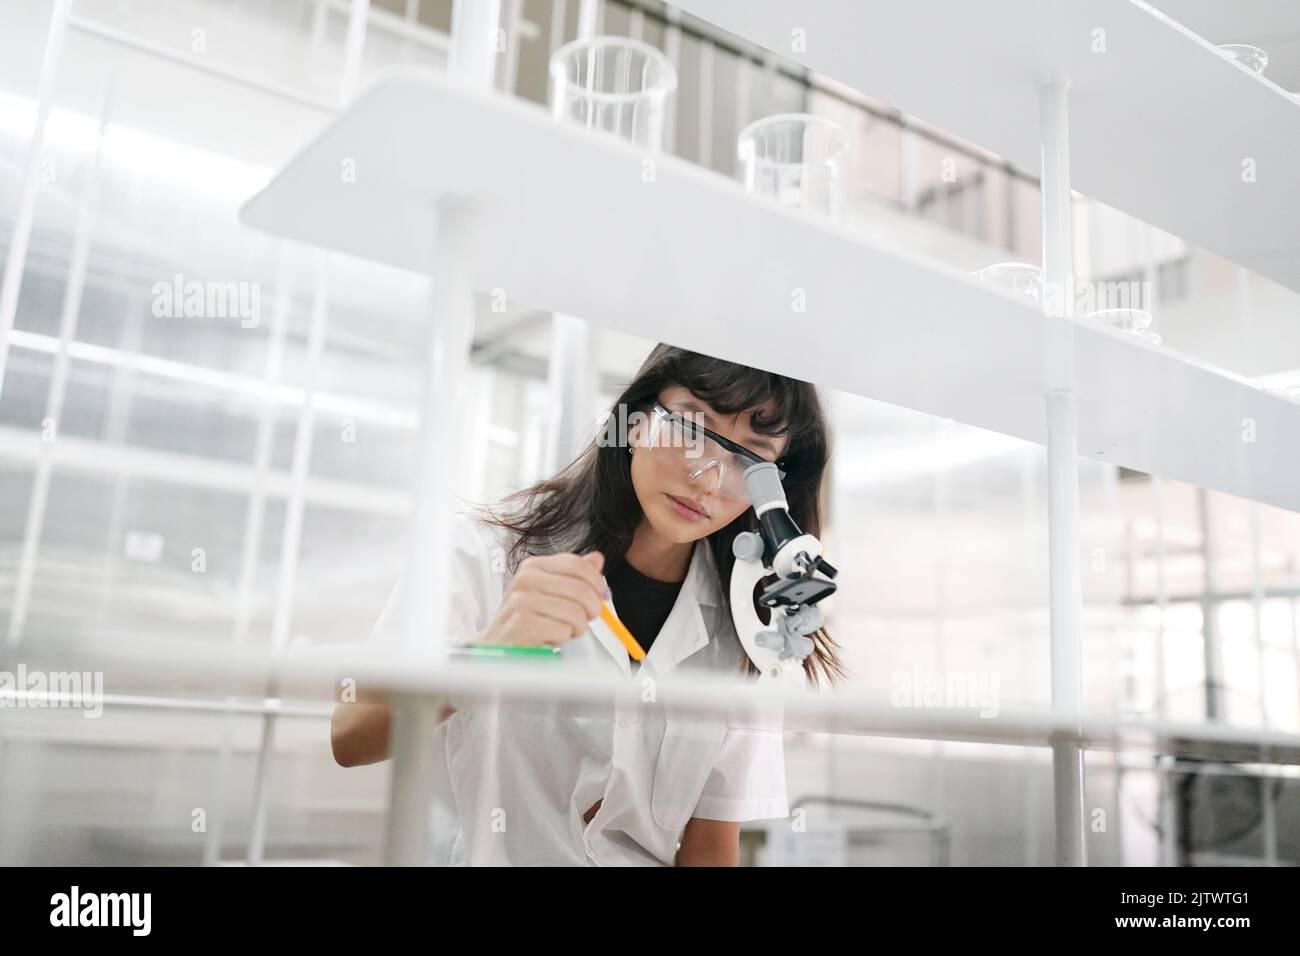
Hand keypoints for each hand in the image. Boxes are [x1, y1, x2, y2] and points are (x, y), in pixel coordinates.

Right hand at [478, 551, 606, 647]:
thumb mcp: (552, 593)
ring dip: (576, 628)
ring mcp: (521, 601)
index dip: (596, 583)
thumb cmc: (529, 620)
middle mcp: (525, 579)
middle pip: (580, 589)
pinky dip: (561, 639)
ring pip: (575, 612)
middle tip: (584, 620)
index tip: (599, 597)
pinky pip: (563, 630)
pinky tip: (548, 639)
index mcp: (533, 566)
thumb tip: (597, 558)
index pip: (577, 564)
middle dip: (590, 609)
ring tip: (562, 630)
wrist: (500, 646)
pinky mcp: (522, 624)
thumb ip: (574, 576)